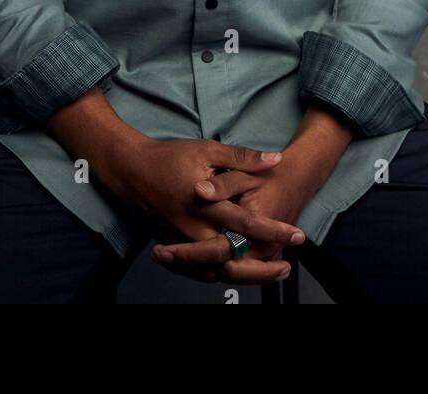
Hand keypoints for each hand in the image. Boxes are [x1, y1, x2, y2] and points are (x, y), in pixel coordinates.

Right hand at [150, 149, 317, 280]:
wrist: (130, 170)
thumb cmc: (168, 157)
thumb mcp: (208, 149)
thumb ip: (243, 157)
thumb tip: (274, 159)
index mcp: (205, 205)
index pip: (247, 224)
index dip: (275, 231)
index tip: (297, 235)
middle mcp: (194, 229)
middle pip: (233, 261)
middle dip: (263, 269)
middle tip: (285, 268)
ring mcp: (182, 241)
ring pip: (216, 272)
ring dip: (245, 277)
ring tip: (269, 275)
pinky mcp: (174, 245)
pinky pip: (198, 271)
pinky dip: (219, 276)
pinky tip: (235, 274)